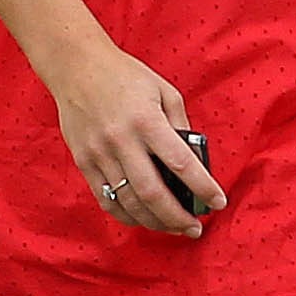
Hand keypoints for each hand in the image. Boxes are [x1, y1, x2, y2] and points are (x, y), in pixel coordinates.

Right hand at [46, 44, 220, 237]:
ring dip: (154, 222)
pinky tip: (144, 220)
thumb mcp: (164, 91)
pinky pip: (105, 198)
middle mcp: (122, 141)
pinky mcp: (83, 162)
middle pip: (152, 192)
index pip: (181, 163)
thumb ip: (180, 125)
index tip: (218, 202)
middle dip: (177, 217)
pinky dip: (127, 214)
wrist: (76, 67)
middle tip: (195, 229)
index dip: (202, 187)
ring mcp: (99, 154)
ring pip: (128, 201)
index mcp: (147, 121)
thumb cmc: (126, 76)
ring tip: (174, 228)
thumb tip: (194, 160)